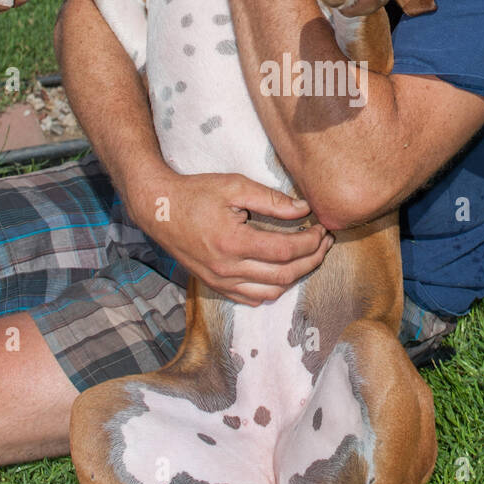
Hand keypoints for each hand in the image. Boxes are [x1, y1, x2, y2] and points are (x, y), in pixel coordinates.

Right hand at [129, 166, 333, 304]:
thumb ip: (271, 199)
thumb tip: (303, 209)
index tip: (321, 229)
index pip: (286, 251)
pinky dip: (273, 288)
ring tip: (309, 256)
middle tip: (324, 243)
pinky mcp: (215, 285)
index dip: (310, 242)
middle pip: (284, 275)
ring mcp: (220, 281)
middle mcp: (227, 268)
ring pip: (271, 292)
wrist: (158, 209)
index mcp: (233, 242)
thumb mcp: (234, 186)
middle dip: (312, 260)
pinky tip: (282, 271)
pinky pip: (251, 298)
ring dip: (296, 276)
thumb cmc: (195, 193)